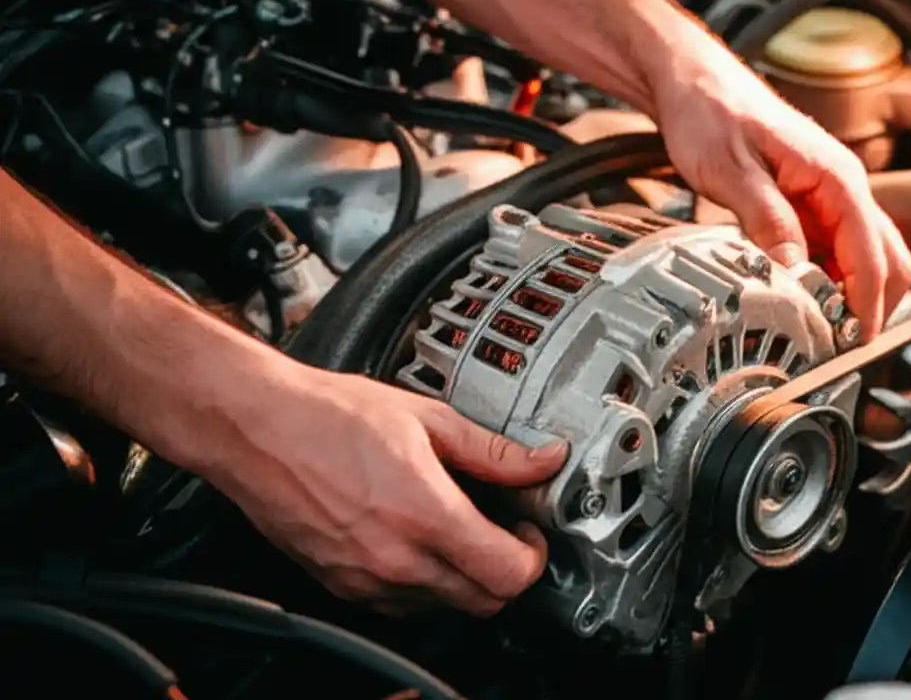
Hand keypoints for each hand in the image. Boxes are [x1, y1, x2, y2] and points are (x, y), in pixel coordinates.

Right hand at [205, 366, 567, 616]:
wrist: (255, 427)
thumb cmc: (327, 415)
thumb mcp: (426, 419)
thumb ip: (493, 450)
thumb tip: (542, 460)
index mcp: (425, 514)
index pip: (508, 574)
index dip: (532, 556)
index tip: (528, 532)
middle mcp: (396, 559)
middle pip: (484, 602)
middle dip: (506, 572)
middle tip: (503, 532)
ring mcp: (365, 579)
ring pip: (444, 608)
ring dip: (464, 579)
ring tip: (457, 530)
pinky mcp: (341, 587)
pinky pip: (401, 605)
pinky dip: (423, 583)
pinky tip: (416, 539)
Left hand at [653, 50, 910, 336]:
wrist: (693, 85)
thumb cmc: (712, 113)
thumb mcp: (732, 171)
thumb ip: (766, 222)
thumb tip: (793, 272)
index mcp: (836, 177)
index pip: (872, 254)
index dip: (868, 303)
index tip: (856, 341)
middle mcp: (843, 188)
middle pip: (887, 260)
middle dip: (873, 305)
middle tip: (841, 346)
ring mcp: (828, 199)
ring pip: (863, 260)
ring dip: (848, 296)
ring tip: (817, 331)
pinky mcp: (808, 208)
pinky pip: (831, 253)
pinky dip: (825, 281)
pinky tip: (798, 298)